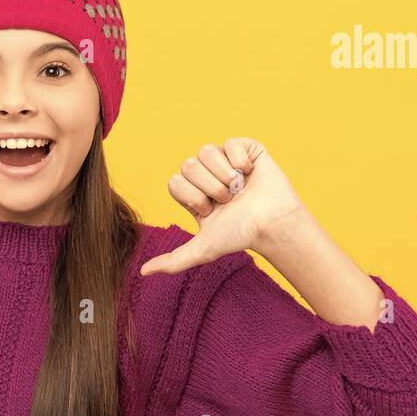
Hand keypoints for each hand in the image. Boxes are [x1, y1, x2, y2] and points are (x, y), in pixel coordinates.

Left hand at [139, 137, 305, 274]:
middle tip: (228, 200)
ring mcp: (223, 159)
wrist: (272, 224)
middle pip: (188, 165)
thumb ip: (173, 260)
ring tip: (239, 188)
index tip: (210, 211)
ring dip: (225, 175)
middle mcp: (204, 173)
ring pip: (206, 151)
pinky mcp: (243, 147)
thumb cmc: (241, 235)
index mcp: (191, 191)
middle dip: (210, 187)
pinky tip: (250, 173)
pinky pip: (229, 143)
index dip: (193, 197)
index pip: (174, 182)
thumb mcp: (202, 249)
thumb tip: (143, 271)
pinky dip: (240, 161)